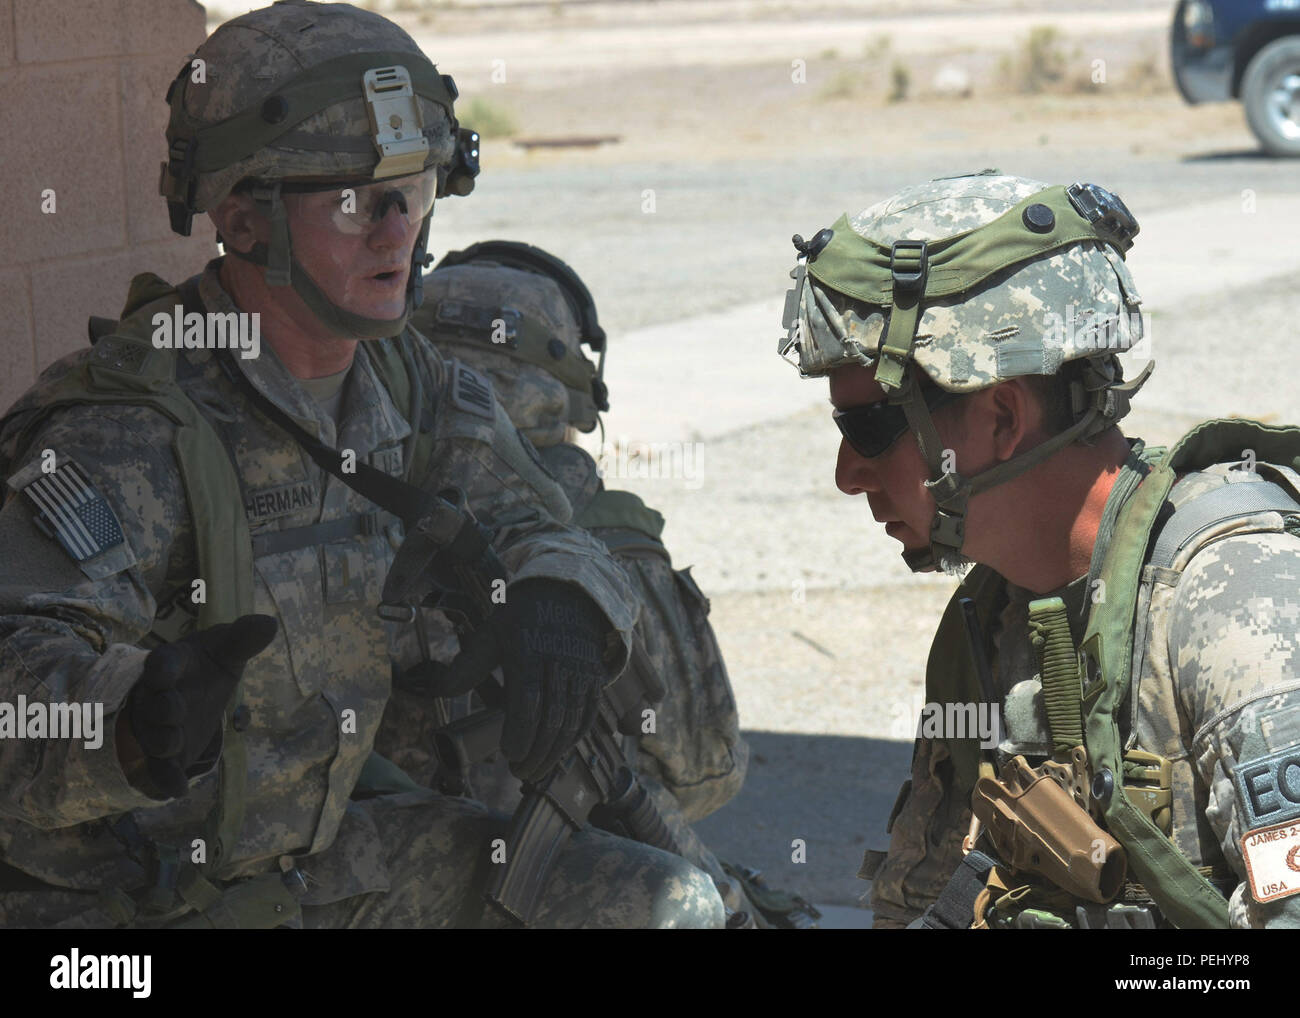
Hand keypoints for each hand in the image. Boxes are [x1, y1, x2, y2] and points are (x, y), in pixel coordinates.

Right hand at [126, 614, 277, 797]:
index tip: (163, 673)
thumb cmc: (205, 667)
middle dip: (163, 708)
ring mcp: (157, 727)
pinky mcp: (164, 754)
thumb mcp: (225, 651)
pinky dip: (167, 780)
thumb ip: (244, 639)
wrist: (191, 694)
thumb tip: (270, 624)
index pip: (161, 664)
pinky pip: (159, 769)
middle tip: (175, 709)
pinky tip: (178, 791)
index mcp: (171, 665)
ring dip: (163, 741)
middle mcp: (157, 696)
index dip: (162, 668)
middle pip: (154, 704)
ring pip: (154, 737)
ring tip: (174, 743)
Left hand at [428, 580, 610, 782]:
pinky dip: (574, 739)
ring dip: (554, 753)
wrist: (568, 593)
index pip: (528, 698)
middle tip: (518, 772)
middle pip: (552, 717)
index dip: (520, 730)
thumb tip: (441, 692)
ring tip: (534, 771)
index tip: (507, 753)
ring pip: (573, 721)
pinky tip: (558, 753)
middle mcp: (560, 662)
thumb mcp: (493, 632)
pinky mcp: (596, 678)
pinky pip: (588, 715)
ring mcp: (582, 671)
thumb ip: (470, 664)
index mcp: (530, 650)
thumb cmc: (524, 616)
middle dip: (536, 751)